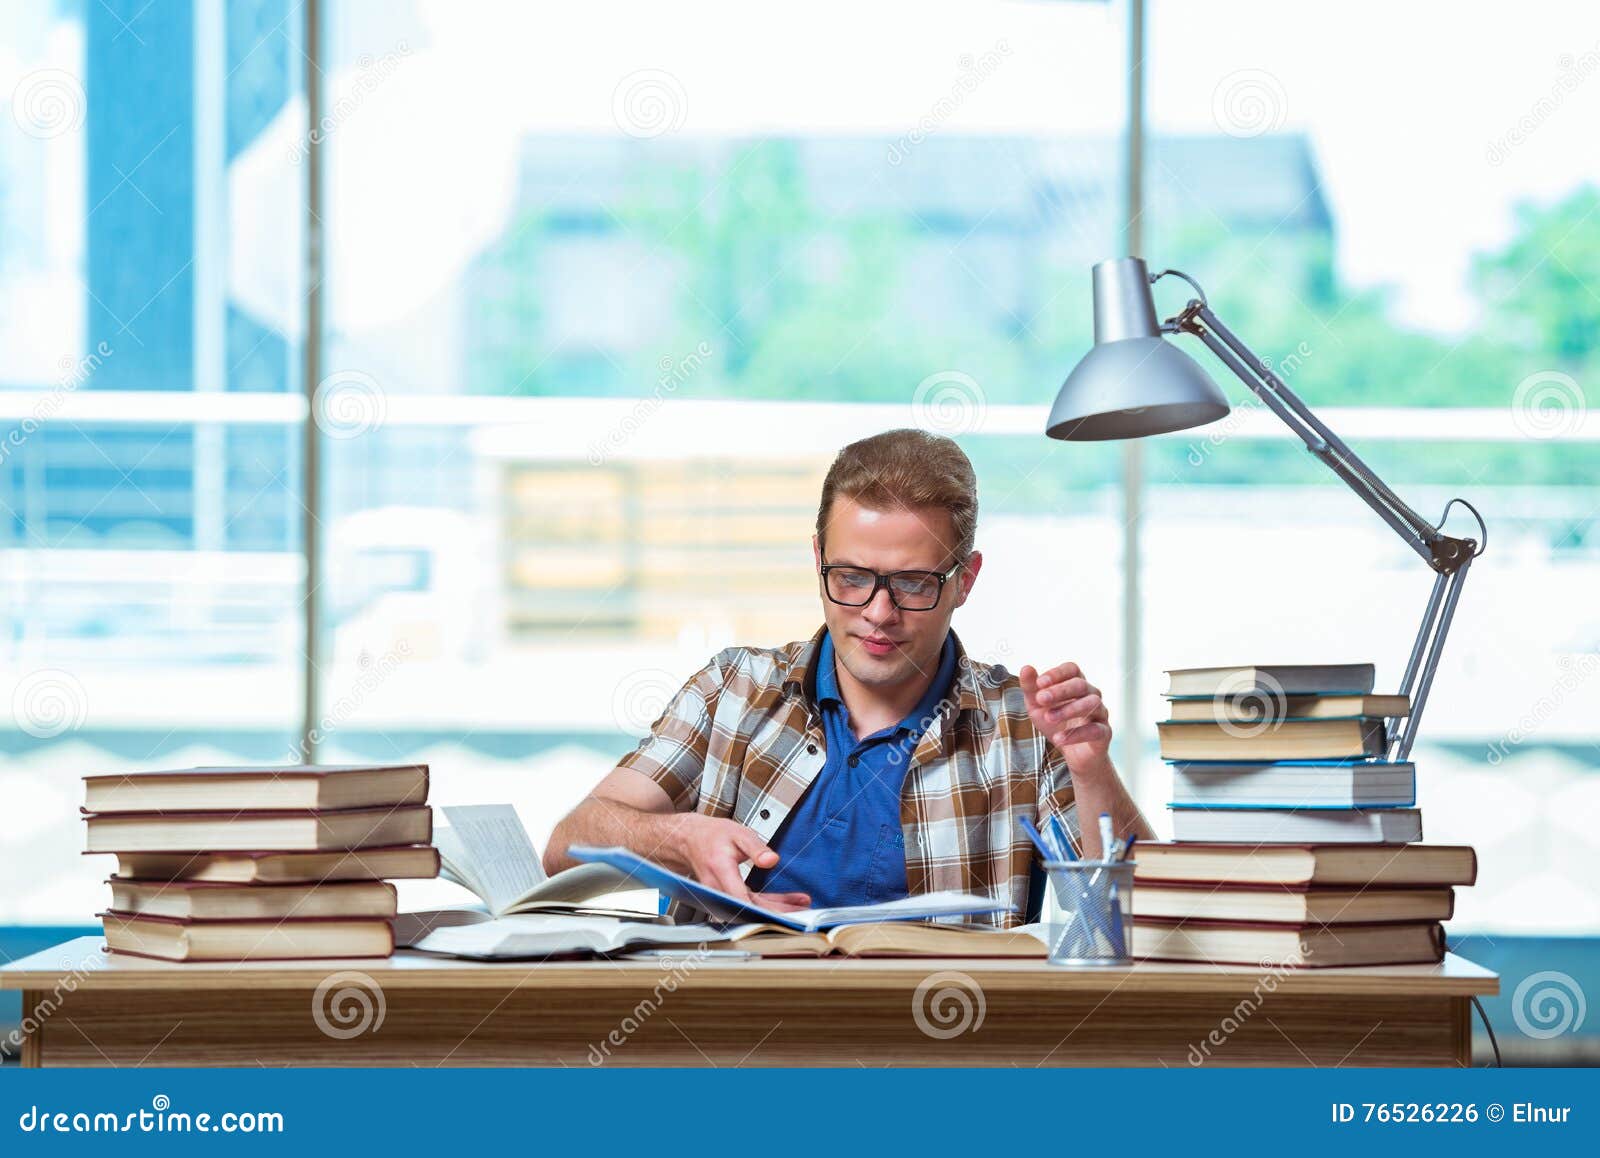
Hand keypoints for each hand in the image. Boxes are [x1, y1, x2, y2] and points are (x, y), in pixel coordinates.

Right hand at [666, 814, 810, 911]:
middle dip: (778, 911)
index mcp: (720, 869)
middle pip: (750, 907)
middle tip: (803, 911)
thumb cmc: (712, 835)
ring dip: (777, 908)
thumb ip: (756, 848)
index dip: (763, 910)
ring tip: (800, 905)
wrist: (690, 839)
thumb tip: (772, 860)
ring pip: (751, 907)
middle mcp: (718, 887)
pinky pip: (749, 903)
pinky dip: (768, 903)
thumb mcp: (737, 833)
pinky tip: (786, 902)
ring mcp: (721, 895)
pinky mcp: (728, 896)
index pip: (741, 898)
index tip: (784, 914)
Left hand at [1020, 662, 1112, 773]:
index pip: (1072, 669)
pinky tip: (1059, 739)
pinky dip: (1076, 734)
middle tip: (1041, 699)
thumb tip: (1026, 668)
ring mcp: (1100, 713)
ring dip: (1068, 710)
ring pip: (1091, 704)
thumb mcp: (1037, 707)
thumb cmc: (1056, 724)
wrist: (1072, 754)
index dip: (1057, 673)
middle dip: (1060, 691)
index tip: (1039, 682)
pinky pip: (1095, 730)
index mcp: (1076, 684)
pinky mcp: (1104, 733)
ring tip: (1049, 718)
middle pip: (1081, 684)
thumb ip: (1031, 688)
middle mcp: (1091, 695)